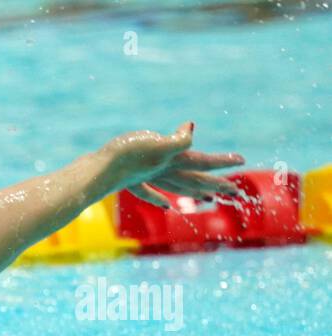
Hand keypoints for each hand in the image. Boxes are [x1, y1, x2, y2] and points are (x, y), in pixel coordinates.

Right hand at [99, 123, 244, 207]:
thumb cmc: (123, 156)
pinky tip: (166, 205)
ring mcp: (145, 178)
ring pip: (175, 187)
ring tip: (208, 199)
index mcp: (171, 162)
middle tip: (236, 192)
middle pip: (194, 180)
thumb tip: (191, 128)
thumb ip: (177, 139)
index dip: (222, 161)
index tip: (242, 160)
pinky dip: (158, 197)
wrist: (94, 173)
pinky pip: (148, 191)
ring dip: (193, 192)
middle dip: (215, 185)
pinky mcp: (129, 180)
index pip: (202, 161)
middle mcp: (162, 172)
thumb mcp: (154, 143)